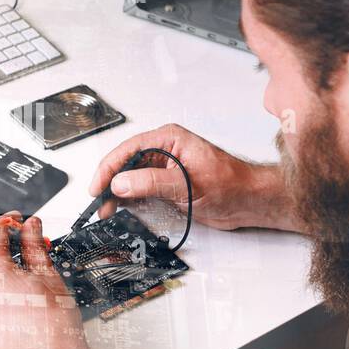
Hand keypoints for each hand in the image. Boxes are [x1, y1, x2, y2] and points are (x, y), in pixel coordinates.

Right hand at [89, 123, 298, 231]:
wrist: (250, 202)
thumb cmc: (231, 185)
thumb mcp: (187, 184)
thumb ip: (152, 182)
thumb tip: (121, 182)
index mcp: (170, 139)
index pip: (128, 149)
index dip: (109, 168)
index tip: (98, 186)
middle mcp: (165, 150)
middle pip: (126, 162)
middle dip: (110, 182)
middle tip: (99, 201)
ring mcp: (165, 167)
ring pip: (131, 177)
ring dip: (118, 193)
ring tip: (107, 209)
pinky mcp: (168, 183)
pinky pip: (141, 188)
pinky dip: (129, 199)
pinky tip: (122, 208)